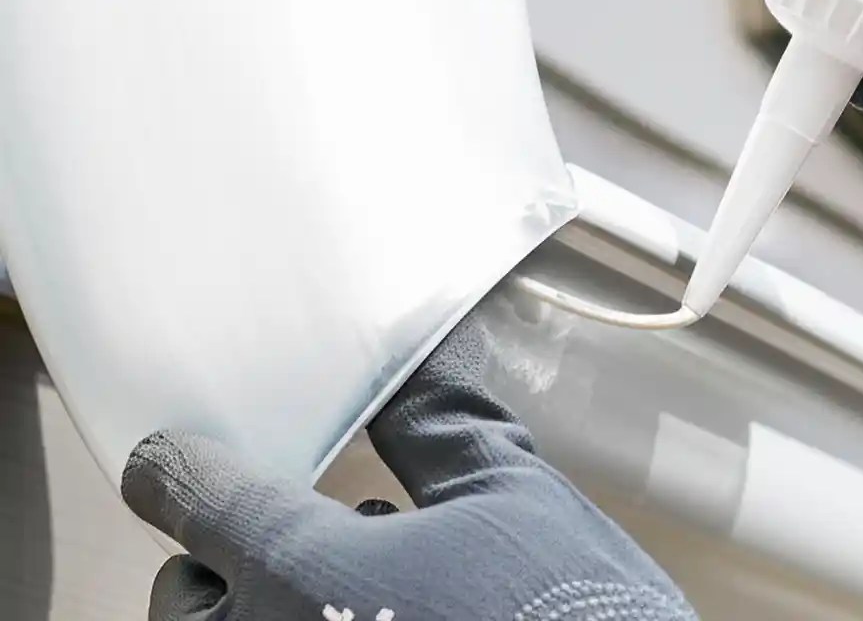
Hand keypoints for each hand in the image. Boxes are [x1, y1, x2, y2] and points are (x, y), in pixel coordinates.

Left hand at [122, 312, 696, 620]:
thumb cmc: (581, 619)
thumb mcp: (514, 494)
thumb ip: (440, 425)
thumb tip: (413, 366)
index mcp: (302, 571)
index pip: (190, 494)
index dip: (184, 461)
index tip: (182, 455)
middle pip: (183, 593)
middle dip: (229, 556)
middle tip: (294, 535)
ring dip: (263, 610)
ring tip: (354, 593)